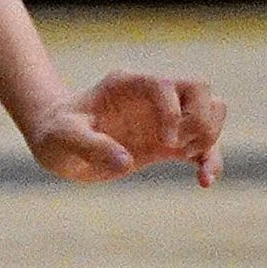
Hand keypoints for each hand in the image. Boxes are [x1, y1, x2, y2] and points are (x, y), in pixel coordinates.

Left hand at [25, 71, 228, 186]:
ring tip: (188, 160)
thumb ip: (90, 146)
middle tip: (179, 148)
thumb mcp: (62, 138)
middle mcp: (152, 97)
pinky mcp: (167, 143)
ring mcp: (163, 118)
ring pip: (211, 111)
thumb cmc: (56, 133)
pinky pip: (201, 146)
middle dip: (201, 119)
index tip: (165, 143)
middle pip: (200, 89)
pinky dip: (209, 161)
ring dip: (209, 137)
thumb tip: (125, 162)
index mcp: (127, 85)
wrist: (57, 144)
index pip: (166, 84)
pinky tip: (204, 183)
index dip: (173, 112)